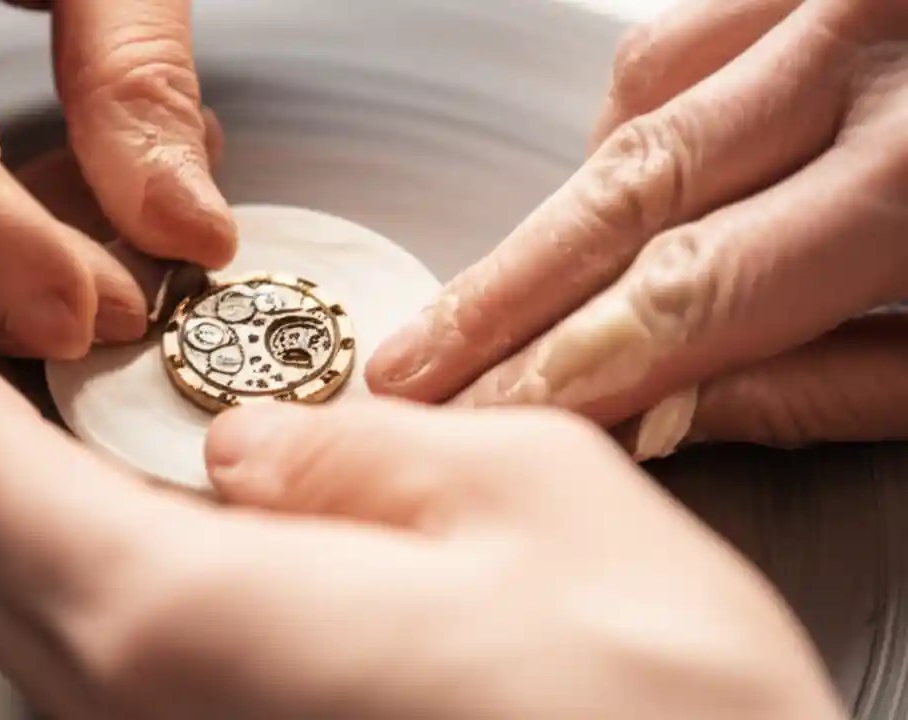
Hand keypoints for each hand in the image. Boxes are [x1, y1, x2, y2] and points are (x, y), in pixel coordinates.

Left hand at [0, 313, 843, 719]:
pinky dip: (85, 610)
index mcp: (204, 626)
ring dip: (13, 540)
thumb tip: (259, 449)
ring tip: (29, 458)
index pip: (4, 492)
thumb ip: (363, 454)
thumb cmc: (654, 707)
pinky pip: (114, 698)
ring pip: (45, 650)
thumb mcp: (527, 498)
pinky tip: (131, 568)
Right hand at [366, 0, 907, 456]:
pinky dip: (624, 124)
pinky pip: (671, 44)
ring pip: (631, 114)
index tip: (480, 419)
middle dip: (500, 297)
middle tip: (414, 366)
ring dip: (561, 218)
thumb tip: (676, 412)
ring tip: (509, 300)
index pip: (685, 296)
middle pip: (620, 198)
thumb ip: (842, 382)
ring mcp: (826, 2)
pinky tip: (615, 184)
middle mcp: (861, 62)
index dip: (564, 367)